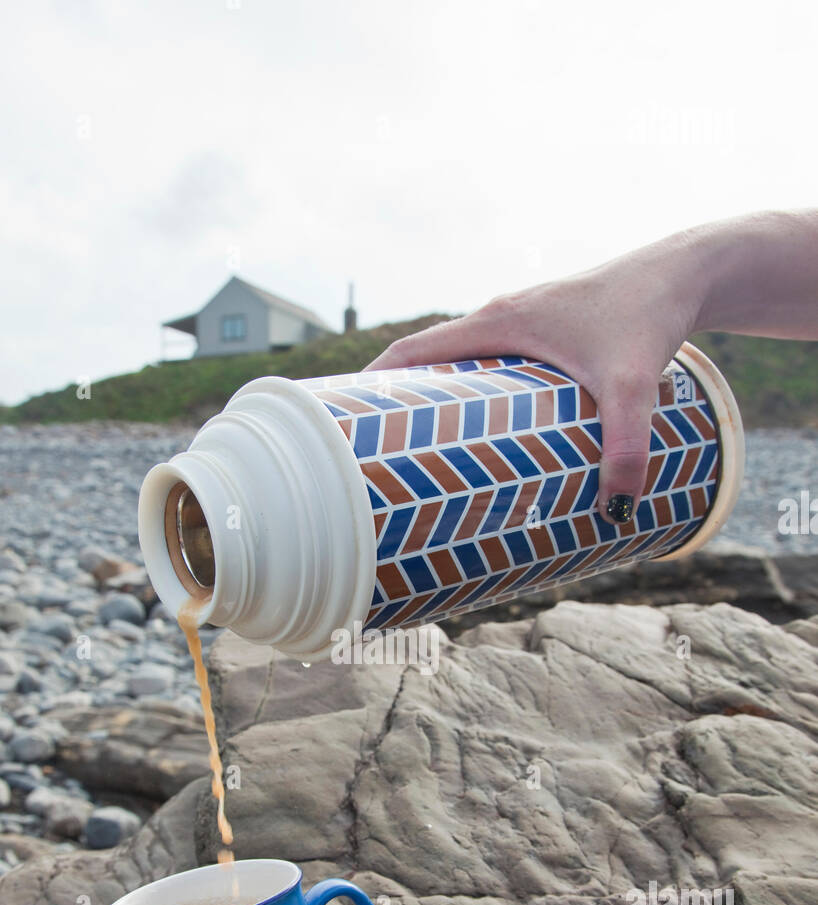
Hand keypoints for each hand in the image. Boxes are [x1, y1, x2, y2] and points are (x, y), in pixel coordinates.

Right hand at [365, 253, 701, 522]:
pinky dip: (477, 397)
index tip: (343, 422)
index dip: (374, 385)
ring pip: (461, 366)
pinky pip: (493, 367)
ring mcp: (523, 325)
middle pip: (427, 362)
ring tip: (425, 455)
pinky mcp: (548, 335)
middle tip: (379, 455)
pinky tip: (490, 434)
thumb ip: (625, 445)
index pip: (413, 352)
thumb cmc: (647, 315)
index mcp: (497, 322)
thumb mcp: (632, 384)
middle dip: (399, 404)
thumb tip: (618, 507)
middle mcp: (501, 319)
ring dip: (438, 402)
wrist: (685, 274)